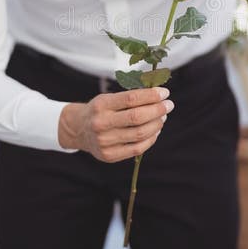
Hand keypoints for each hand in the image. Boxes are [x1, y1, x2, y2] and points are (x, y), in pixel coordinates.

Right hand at [58, 87, 173, 161]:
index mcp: (101, 105)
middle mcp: (101, 123)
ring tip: (162, 117)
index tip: (164, 93)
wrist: (79, 130)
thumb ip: (130, 97)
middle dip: (157, 110)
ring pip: (140, 133)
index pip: (131, 98)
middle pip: (137, 117)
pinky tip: (155, 131)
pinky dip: (151, 138)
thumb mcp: (108, 98)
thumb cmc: (100, 111)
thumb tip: (159, 95)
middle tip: (168, 105)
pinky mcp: (109, 155)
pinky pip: (137, 148)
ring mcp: (104, 141)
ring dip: (157, 124)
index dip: (151, 95)